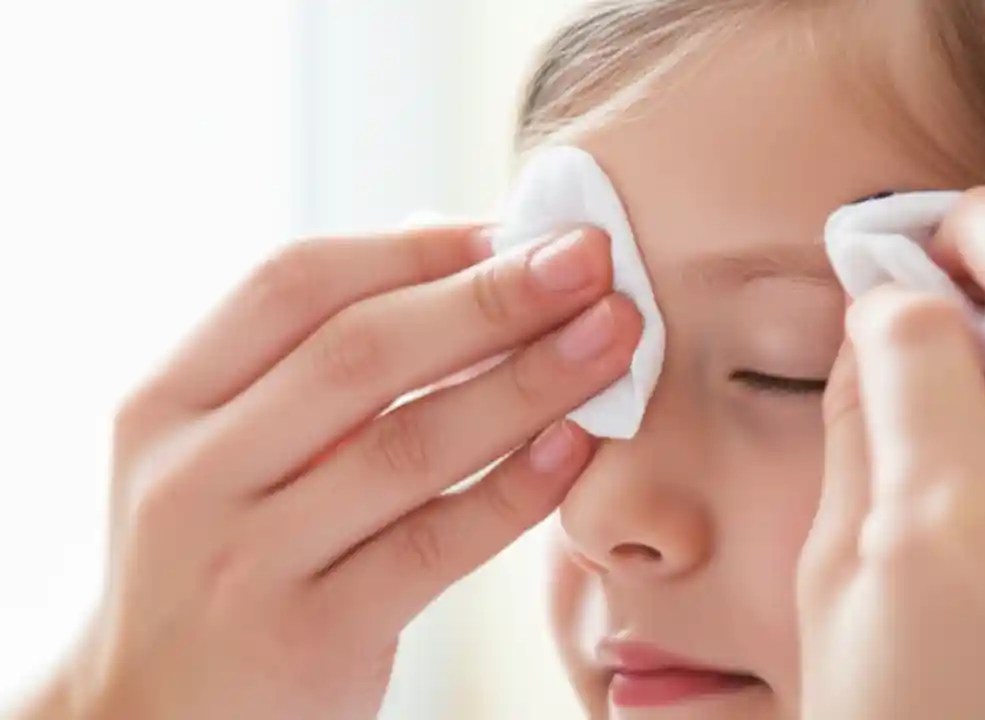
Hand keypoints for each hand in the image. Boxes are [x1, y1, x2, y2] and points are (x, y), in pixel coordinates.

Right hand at [30, 225, 640, 719]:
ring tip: (613, 336)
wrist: (159, 717)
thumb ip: (315, 358)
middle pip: (360, 352)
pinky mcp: (310, 637)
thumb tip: (445, 244)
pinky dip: (513, 489)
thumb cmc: (222, 558)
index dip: (418, 249)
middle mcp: (194, 474)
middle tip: (590, 258)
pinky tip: (575, 444)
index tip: (515, 227)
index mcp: (168, 402)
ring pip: (407, 445)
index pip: (296, 284)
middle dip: (490, 298)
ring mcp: (245, 560)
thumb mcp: (227, 453)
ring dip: (526, 381)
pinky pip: (433, 546)